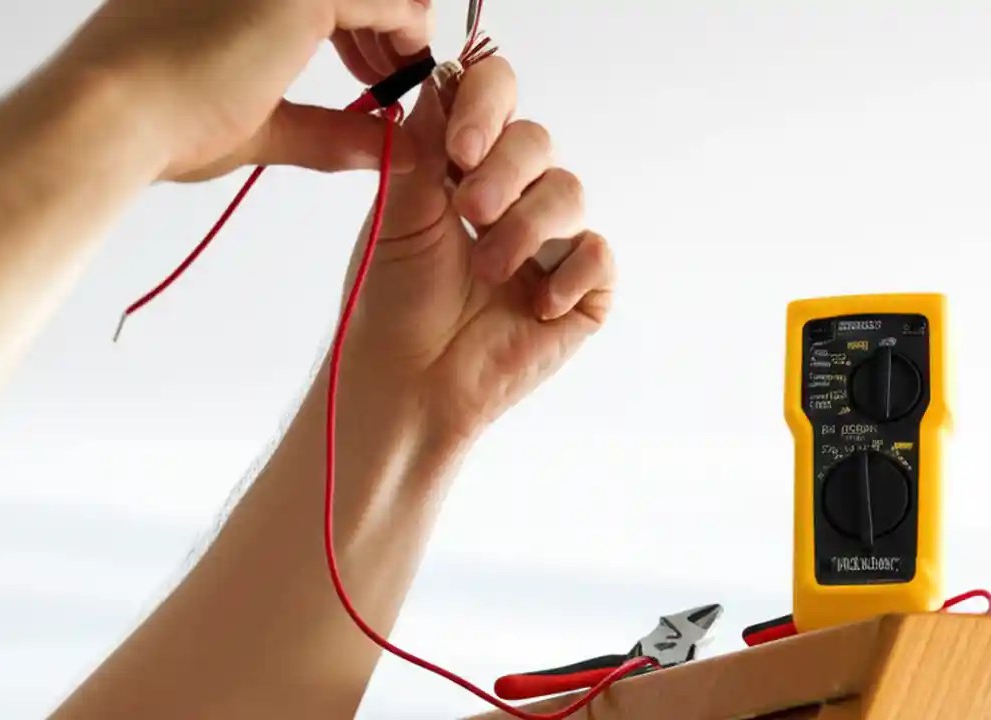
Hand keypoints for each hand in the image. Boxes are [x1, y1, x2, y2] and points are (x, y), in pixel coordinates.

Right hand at [60, 0, 431, 181]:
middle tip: (395, 68)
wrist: (117, 115)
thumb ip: (325, 127)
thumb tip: (383, 148)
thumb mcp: (261, 121)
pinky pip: (391, 1)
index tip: (370, 64)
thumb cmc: (161, 120)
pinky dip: (409, 32)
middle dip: (384, 16)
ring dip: (401, 22)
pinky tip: (410, 60)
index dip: (356, 18)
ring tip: (400, 70)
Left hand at [342, 56, 616, 444]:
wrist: (408, 380)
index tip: (461, 146)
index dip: (487, 107)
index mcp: (465, 166)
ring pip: (568, 192)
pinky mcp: (579, 290)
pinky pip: (597, 255)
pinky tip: (533, 305)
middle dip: (504, 173)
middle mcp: (512, 195)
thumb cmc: (393, 301)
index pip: (495, 98)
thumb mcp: (398, 214)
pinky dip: (567, 275)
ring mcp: (548, 242)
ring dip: (525, 230)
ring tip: (487, 272)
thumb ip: (421, 145)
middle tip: (469, 210)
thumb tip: (442, 80)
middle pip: (537, 140)